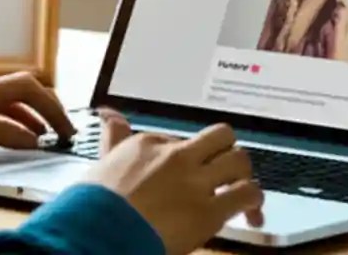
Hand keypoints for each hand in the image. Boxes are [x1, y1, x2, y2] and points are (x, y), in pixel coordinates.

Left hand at [0, 72, 75, 156]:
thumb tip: (32, 138)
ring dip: (34, 115)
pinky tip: (14, 136)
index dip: (52, 105)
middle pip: (25, 90)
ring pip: (12, 101)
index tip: (65, 128)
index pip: (29, 87)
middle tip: (64, 131)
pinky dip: (15, 121)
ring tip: (46, 135)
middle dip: (49, 107)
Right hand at [86, 110, 264, 254]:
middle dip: (227, 151)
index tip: (190, 169)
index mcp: (149, 143)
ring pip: (239, 160)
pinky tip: (251, 212)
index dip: (189, 155)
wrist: (98, 232)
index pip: (181, 138)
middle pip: (221, 136)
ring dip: (244, 175)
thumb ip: (114, 138)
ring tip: (242, 190)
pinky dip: (253, 202)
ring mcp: (195, 182)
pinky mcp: (209, 211)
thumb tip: (109, 114)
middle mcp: (176, 156)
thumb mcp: (102, 163)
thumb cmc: (93, 205)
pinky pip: (246, 195)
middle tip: (226, 169)